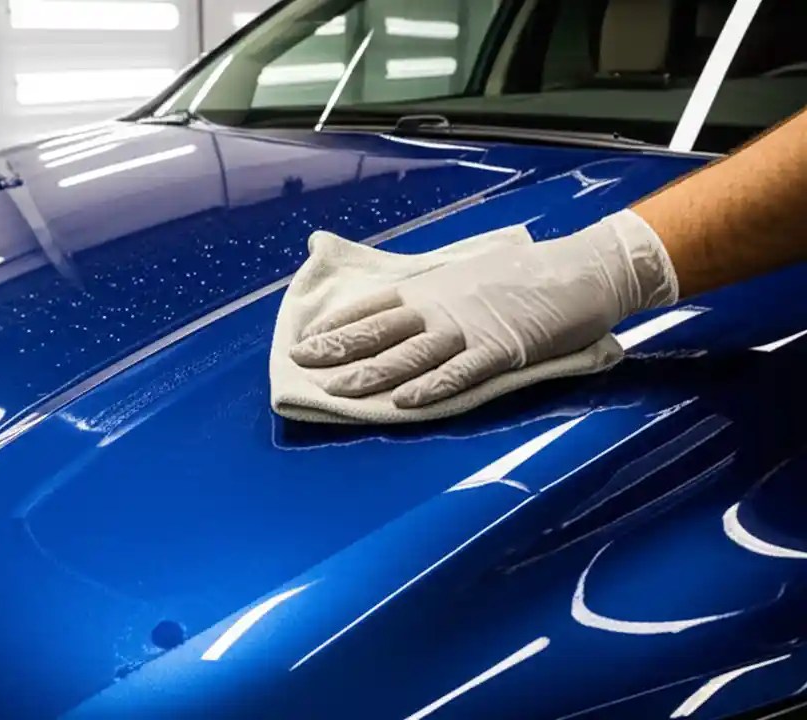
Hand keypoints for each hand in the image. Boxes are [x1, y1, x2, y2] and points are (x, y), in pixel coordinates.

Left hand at [289, 210, 677, 406]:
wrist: (582, 269)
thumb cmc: (525, 274)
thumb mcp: (468, 274)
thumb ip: (433, 296)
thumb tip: (404, 309)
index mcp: (432, 290)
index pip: (373, 306)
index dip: (337, 324)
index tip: (305, 337)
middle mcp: (441, 308)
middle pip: (380, 330)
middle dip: (337, 349)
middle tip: (300, 363)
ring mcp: (469, 329)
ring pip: (409, 354)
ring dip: (371, 373)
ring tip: (336, 389)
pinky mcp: (500, 351)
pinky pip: (459, 374)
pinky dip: (430, 388)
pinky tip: (403, 402)